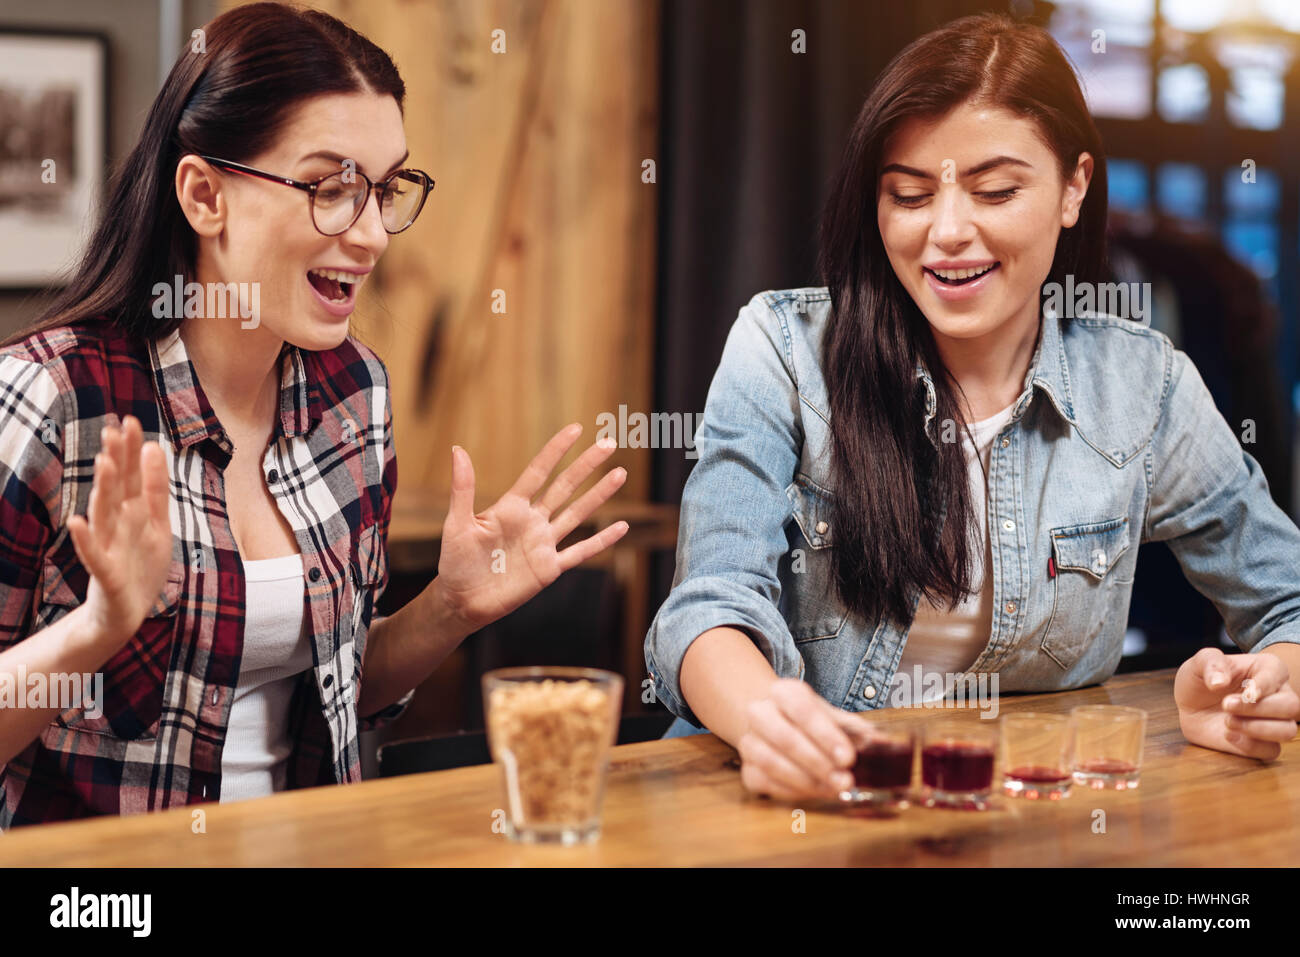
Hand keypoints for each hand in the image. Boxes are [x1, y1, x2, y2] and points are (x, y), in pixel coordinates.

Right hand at [66, 416, 173, 646]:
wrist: (126, 614)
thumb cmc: (140, 567)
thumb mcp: (156, 523)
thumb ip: (155, 487)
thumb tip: (154, 447)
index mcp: (132, 513)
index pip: (131, 476)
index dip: (131, 450)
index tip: (131, 419)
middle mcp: (117, 525)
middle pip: (117, 488)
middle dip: (116, 460)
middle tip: (113, 429)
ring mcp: (109, 547)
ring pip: (105, 515)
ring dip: (104, 489)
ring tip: (104, 462)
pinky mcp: (105, 573)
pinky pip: (94, 555)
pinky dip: (86, 540)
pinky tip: (77, 523)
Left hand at [431, 423, 628, 631]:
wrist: (462, 601)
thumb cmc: (455, 562)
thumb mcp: (457, 524)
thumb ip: (463, 489)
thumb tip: (458, 450)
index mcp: (510, 507)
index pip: (539, 472)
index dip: (556, 451)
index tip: (576, 429)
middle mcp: (532, 521)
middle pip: (565, 487)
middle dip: (587, 466)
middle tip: (609, 444)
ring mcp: (543, 544)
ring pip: (578, 514)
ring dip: (599, 495)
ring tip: (620, 474)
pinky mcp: (549, 568)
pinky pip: (580, 552)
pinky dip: (601, 541)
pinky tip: (622, 527)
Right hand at [738, 678, 874, 800]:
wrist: (774, 722)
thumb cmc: (809, 721)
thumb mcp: (833, 717)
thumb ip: (856, 730)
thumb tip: (881, 744)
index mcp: (784, 692)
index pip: (802, 709)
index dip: (826, 735)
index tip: (849, 758)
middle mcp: (760, 712)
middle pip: (784, 737)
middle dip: (817, 763)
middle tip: (844, 780)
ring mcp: (749, 740)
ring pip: (770, 762)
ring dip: (805, 781)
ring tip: (833, 789)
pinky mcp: (746, 768)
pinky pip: (764, 783)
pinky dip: (791, 792)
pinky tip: (814, 792)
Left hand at [1175, 647, 1298, 759]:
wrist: (1189, 706)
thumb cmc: (1201, 679)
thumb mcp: (1199, 663)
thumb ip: (1211, 664)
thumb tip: (1219, 682)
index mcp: (1267, 668)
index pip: (1278, 674)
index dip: (1265, 685)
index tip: (1248, 694)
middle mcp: (1278, 695)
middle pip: (1291, 706)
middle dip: (1259, 708)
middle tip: (1227, 705)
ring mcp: (1274, 721)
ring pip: (1287, 730)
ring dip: (1257, 729)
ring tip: (1227, 721)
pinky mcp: (1263, 743)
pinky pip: (1271, 751)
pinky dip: (1250, 746)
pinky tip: (1228, 735)